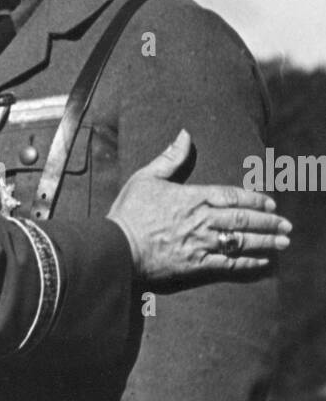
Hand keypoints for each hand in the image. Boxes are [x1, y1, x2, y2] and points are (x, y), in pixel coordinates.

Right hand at [107, 130, 290, 282]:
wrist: (114, 249)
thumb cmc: (127, 213)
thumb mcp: (145, 178)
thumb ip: (169, 158)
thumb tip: (185, 134)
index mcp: (192, 197)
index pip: (231, 195)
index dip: (254, 198)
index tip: (270, 202)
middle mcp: (202, 220)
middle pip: (242, 219)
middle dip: (268, 221)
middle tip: (286, 224)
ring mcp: (200, 244)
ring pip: (240, 241)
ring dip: (265, 241)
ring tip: (283, 242)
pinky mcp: (195, 266)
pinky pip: (228, 264)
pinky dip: (247, 264)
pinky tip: (262, 262)